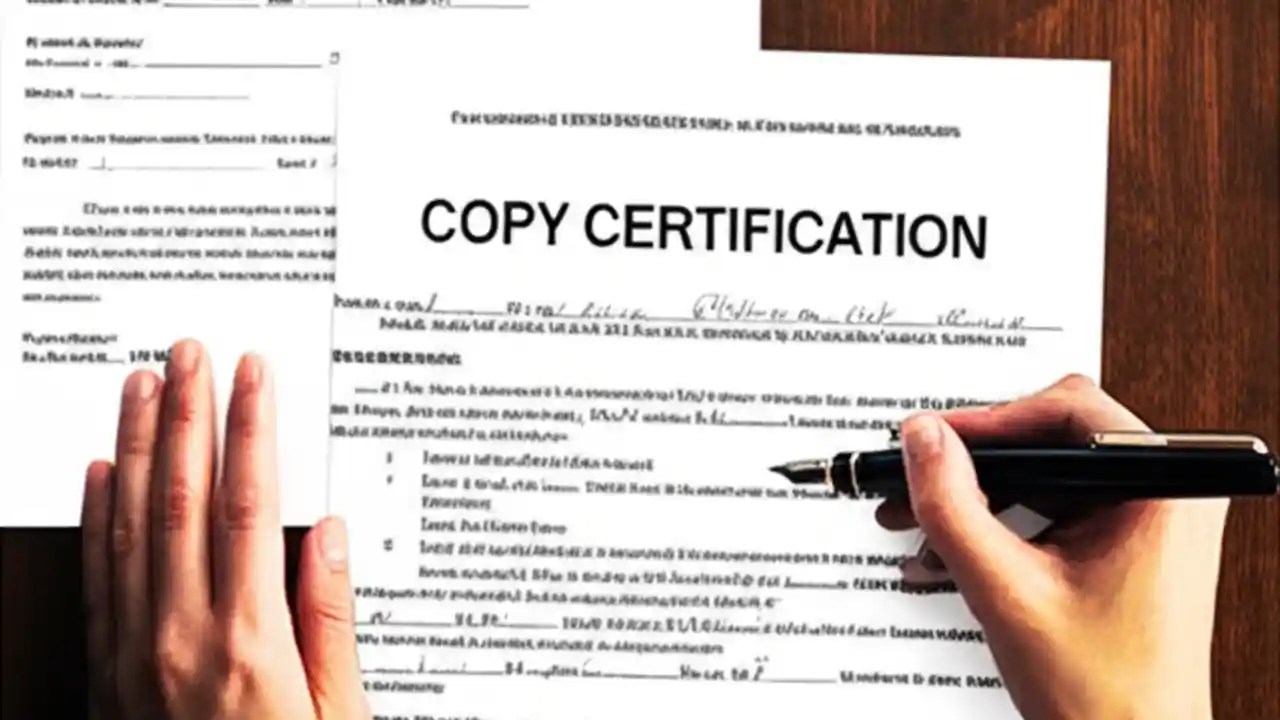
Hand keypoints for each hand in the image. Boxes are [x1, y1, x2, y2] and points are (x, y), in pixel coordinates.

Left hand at [80, 339, 370, 718]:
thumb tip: (330, 534)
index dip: (252, 431)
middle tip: (189, 352)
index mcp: (249, 642)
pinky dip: (95, 516)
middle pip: (183, 500)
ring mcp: (134, 654)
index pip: (249, 507)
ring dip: (135, 447)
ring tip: (142, 386)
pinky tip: (100, 472)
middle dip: (187, 416)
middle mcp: (180, 636)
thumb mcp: (341, 717)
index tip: (255, 376)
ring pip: (130, 525)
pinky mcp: (107, 672)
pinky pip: (96, 578)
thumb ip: (332, 622)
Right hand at [877, 375, 1225, 719]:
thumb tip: (921, 439)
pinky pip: (1055, 508)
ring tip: (926, 522)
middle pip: (1053, 437)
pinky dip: (1003, 523)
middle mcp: (1166, 495)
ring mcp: (1149, 520)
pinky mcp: (1128, 543)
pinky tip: (957, 549)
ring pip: (1047, 474)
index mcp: (1161, 492)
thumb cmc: (1104, 695)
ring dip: (982, 496)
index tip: (936, 439)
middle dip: (978, 464)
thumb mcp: (1005, 590)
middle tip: (924, 478)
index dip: (990, 420)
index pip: (1068, 409)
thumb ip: (953, 506)